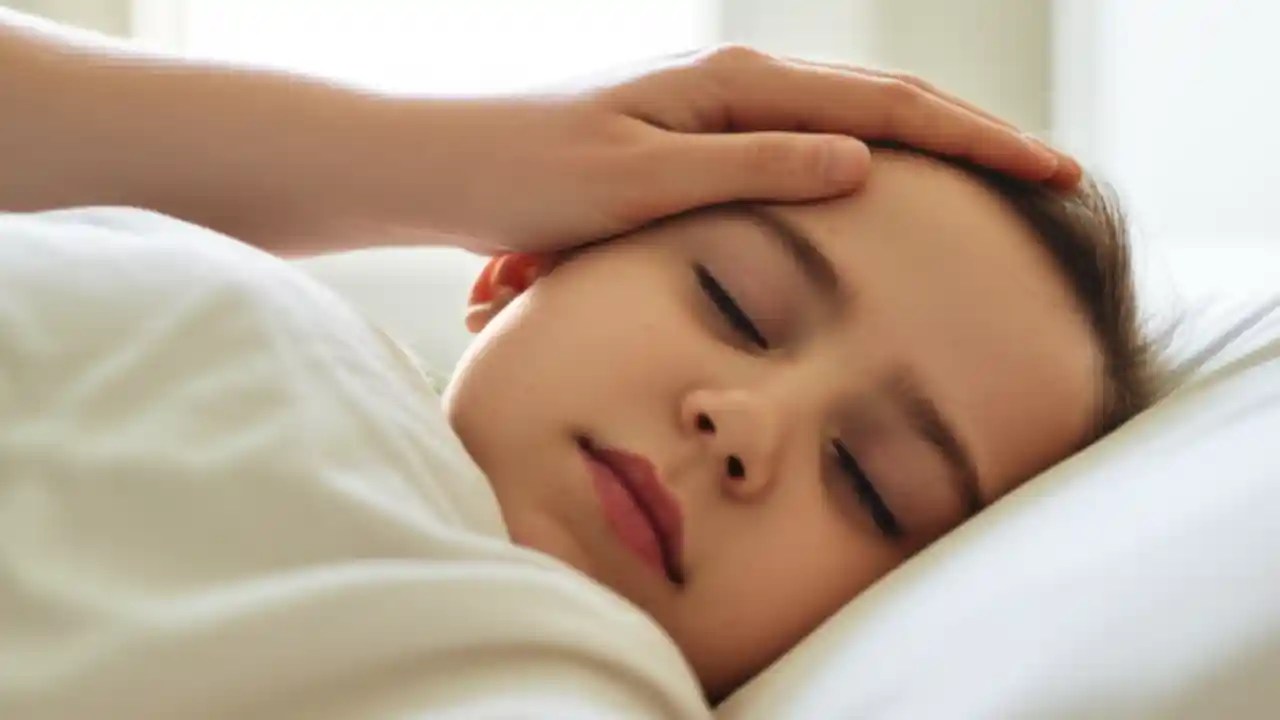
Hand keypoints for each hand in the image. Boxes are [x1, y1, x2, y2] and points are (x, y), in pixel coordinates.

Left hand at [404, 44, 1078, 255]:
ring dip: (922, 144)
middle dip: (971, 137)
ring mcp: (711, 105)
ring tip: (990, 176)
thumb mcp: (640, 186)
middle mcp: (730, 83)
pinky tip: (875, 184)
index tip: (1055, 173)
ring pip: (844, 118)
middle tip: (1052, 173)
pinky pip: (800, 139)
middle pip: (881, 101)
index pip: (886, 110)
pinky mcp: (688, 133)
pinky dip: (858, 158)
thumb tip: (867, 164)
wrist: (437, 166)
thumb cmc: (522, 179)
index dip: (977, 143)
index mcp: (731, 87)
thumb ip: (752, 170)